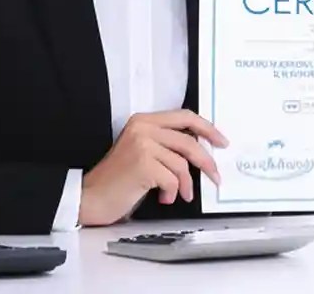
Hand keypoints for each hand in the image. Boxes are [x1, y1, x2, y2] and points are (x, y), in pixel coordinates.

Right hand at [79, 109, 228, 226]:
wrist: (92, 196)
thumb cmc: (119, 179)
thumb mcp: (142, 151)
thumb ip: (166, 144)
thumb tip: (201, 150)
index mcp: (143, 120)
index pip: (184, 116)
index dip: (207, 128)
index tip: (221, 141)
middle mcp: (143, 128)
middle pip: (189, 140)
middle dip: (207, 161)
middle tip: (216, 177)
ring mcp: (142, 144)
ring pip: (182, 163)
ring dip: (185, 184)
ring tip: (180, 195)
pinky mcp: (143, 164)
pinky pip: (173, 179)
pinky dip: (172, 192)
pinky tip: (163, 198)